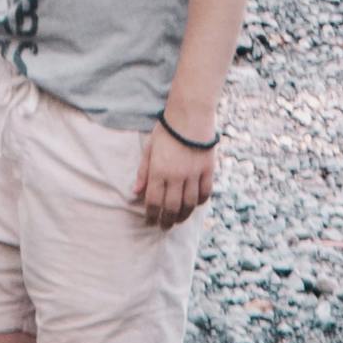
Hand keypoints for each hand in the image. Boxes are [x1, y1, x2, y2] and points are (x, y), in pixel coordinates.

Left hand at [135, 112, 217, 229]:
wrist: (190, 115)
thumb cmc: (167, 130)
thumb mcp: (149, 149)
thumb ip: (143, 172)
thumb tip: (135, 193)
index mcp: (159, 171)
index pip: (154, 201)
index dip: (152, 215)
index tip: (150, 222)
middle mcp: (176, 176)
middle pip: (172, 207)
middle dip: (167, 220)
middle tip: (164, 227)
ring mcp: (194, 174)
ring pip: (189, 204)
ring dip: (183, 215)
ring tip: (178, 220)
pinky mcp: (208, 170)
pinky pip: (205, 193)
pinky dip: (199, 202)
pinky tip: (194, 205)